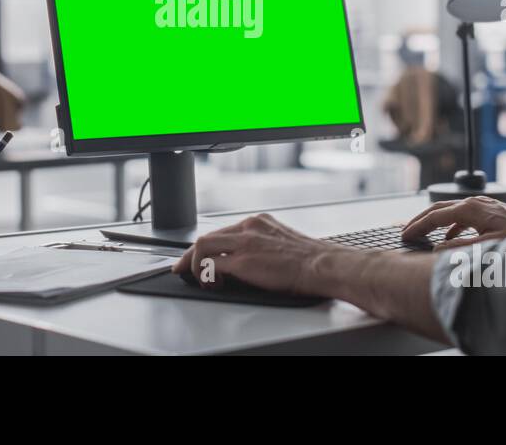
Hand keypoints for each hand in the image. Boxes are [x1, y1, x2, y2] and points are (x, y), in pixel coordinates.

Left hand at [172, 214, 345, 295]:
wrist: (323, 265)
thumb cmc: (310, 260)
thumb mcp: (281, 242)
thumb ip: (261, 245)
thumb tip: (244, 261)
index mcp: (258, 222)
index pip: (222, 231)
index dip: (206, 246)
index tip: (197, 257)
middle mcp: (248, 227)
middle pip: (207, 236)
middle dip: (189, 255)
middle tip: (182, 269)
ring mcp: (244, 242)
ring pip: (202, 246)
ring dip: (194, 265)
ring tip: (201, 280)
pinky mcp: (243, 261)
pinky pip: (210, 264)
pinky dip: (205, 274)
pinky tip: (213, 284)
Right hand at [401, 196, 505, 249]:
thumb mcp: (488, 247)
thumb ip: (460, 249)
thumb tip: (437, 249)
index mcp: (471, 209)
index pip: (435, 216)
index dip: (417, 226)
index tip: (404, 235)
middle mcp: (475, 203)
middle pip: (439, 208)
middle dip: (420, 220)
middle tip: (406, 231)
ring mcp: (483, 205)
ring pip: (450, 211)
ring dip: (435, 223)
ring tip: (424, 235)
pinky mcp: (491, 211)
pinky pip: (463, 216)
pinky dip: (450, 225)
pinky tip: (450, 237)